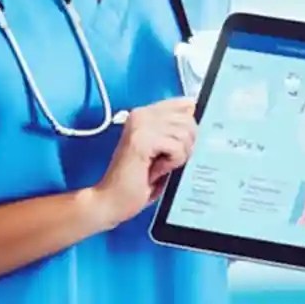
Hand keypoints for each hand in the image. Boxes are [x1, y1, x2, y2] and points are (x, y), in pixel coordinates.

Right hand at [90, 97, 197, 227]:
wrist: (111, 200)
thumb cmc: (135, 181)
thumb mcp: (161, 151)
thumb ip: (174, 130)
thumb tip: (193, 110)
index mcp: (144, 113)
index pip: (183, 103)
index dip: (189, 126)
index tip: (178, 144)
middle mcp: (141, 114)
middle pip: (188, 120)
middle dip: (185, 145)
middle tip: (166, 160)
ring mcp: (140, 125)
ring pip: (185, 134)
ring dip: (177, 158)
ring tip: (158, 166)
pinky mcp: (142, 140)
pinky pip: (177, 148)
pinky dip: (171, 164)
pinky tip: (155, 170)